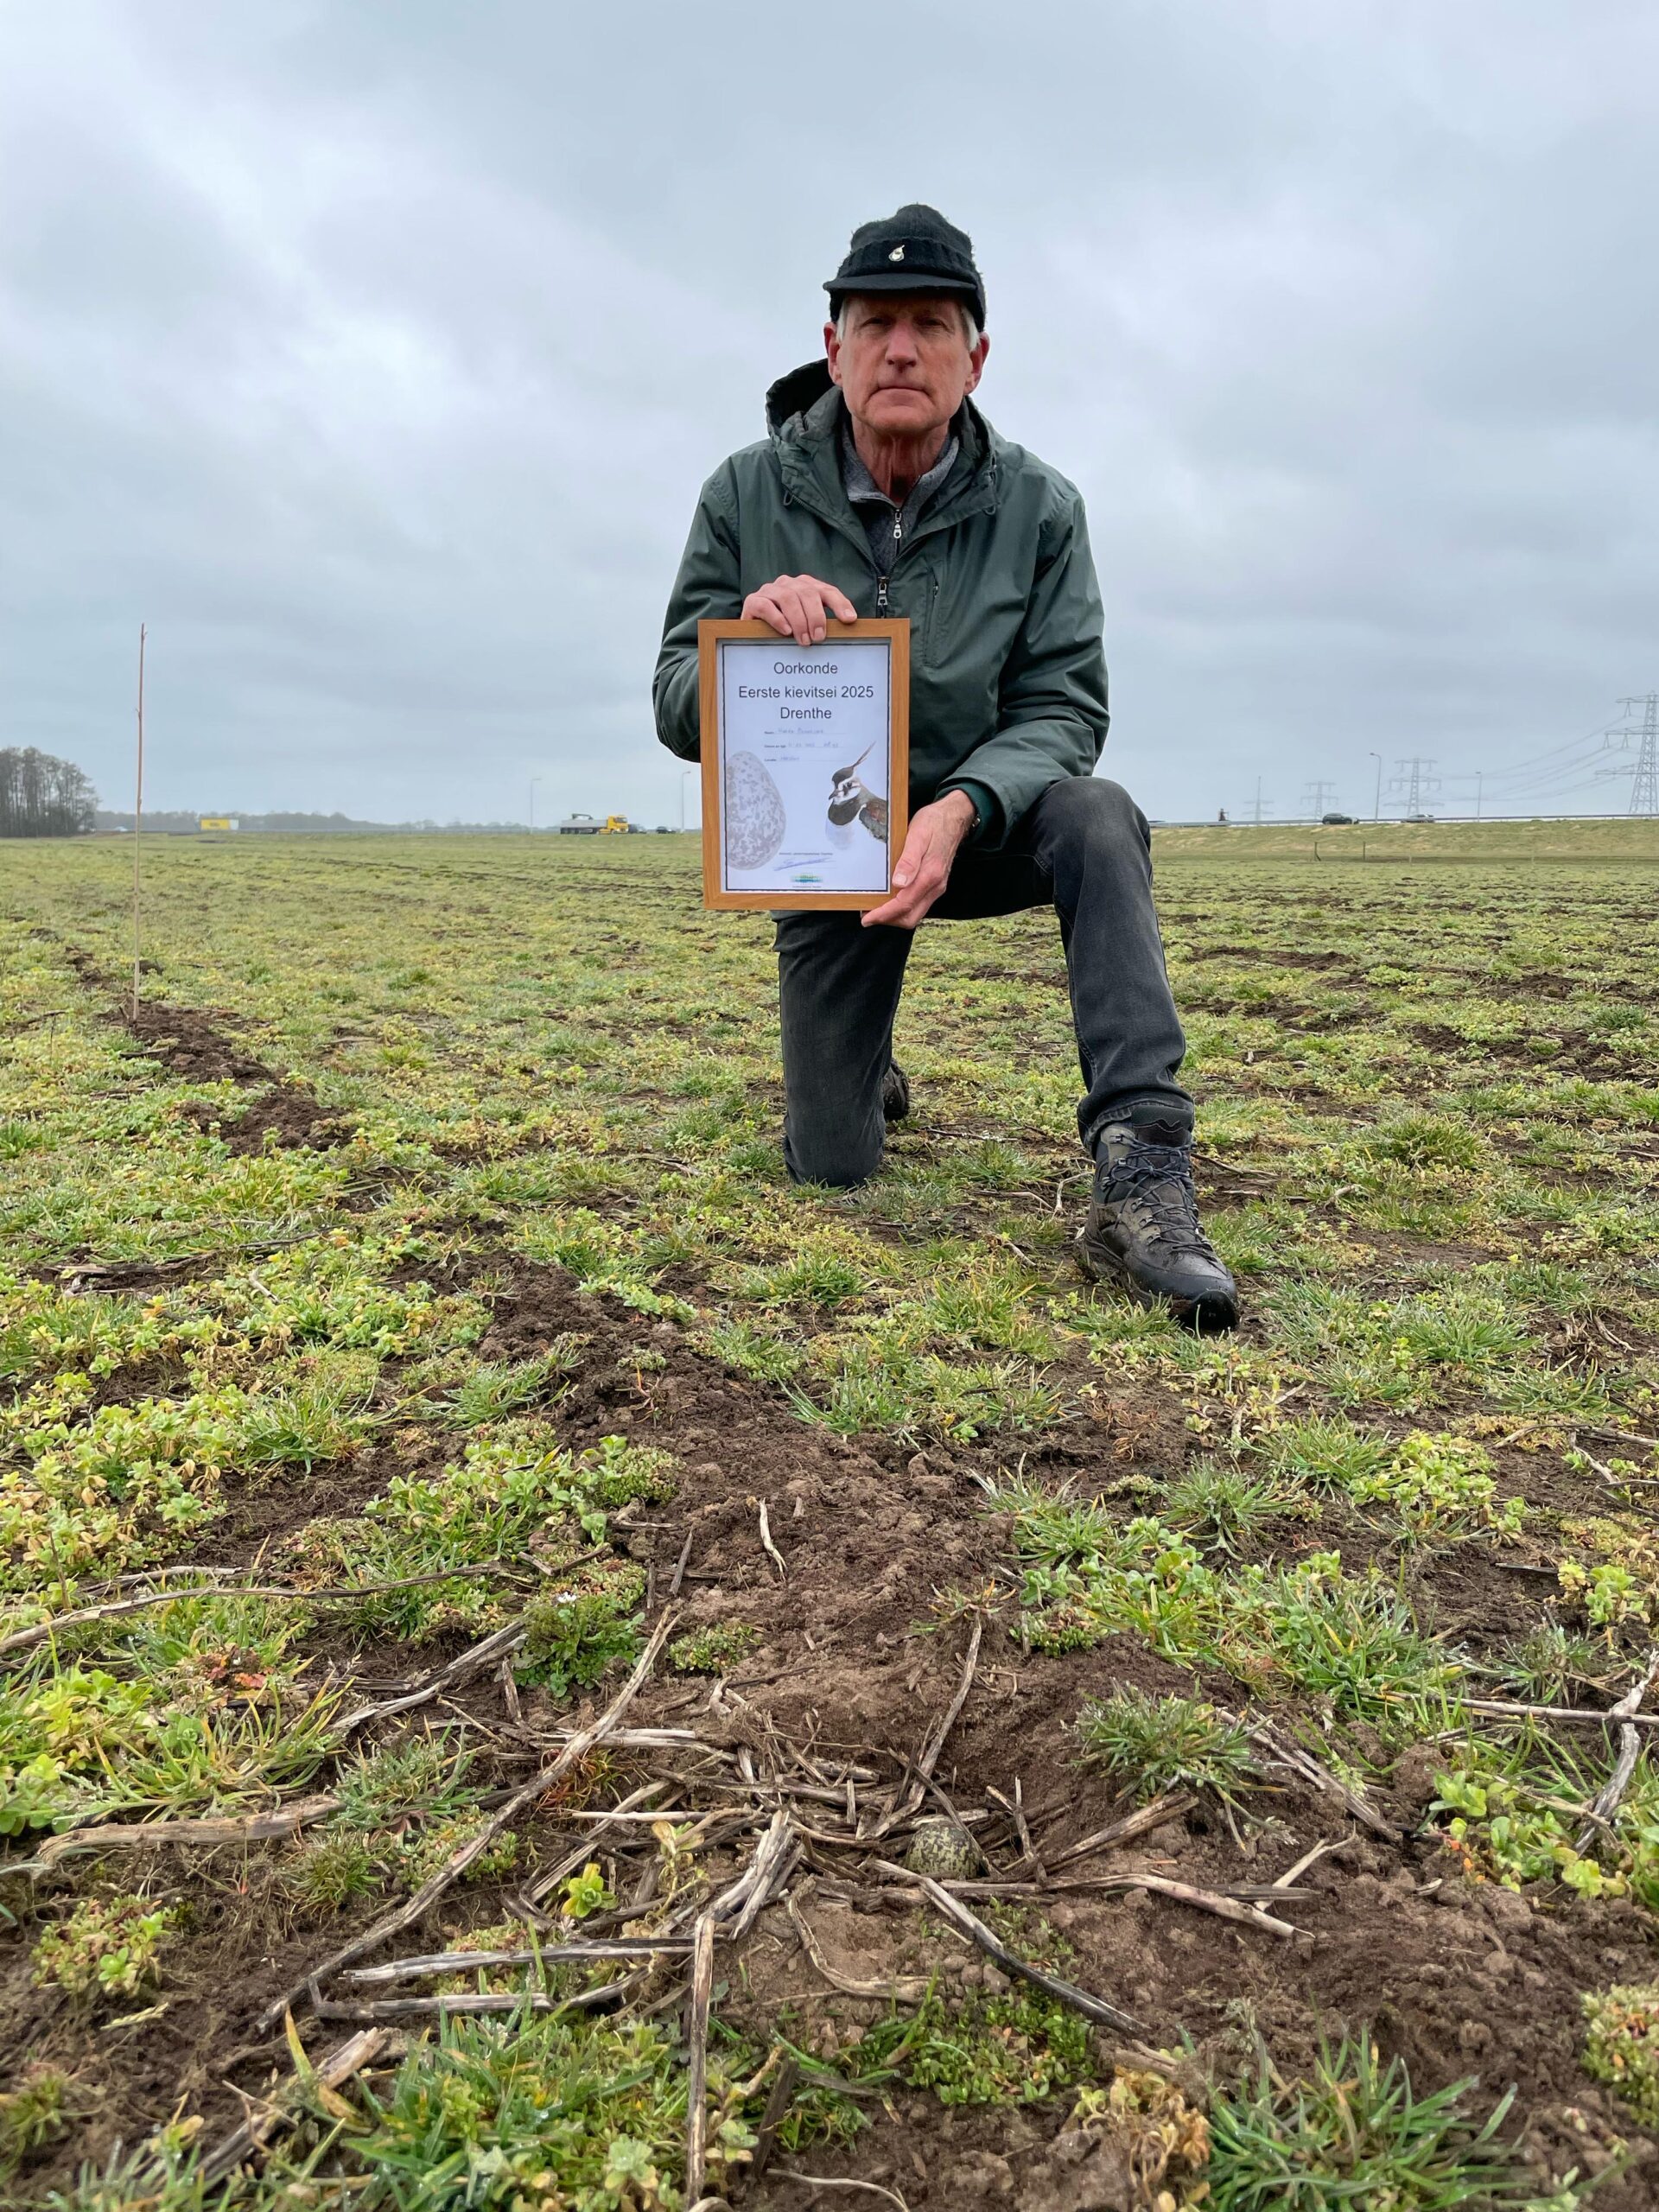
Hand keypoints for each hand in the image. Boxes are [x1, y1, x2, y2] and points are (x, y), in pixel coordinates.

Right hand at [742, 574, 857, 645]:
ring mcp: (769, 590)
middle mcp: (788, 584)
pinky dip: (778, 619)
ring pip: (788, 598)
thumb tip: (847, 627)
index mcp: (805, 586)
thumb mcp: (807, 625)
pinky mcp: (753, 601)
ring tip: (804, 640)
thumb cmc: (785, 630)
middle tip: (819, 638)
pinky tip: (786, 632)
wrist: (751, 633)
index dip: (839, 603)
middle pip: (807, 593)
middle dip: (816, 616)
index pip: (826, 590)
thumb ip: (822, 623)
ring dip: (799, 621)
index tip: (849, 620)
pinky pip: (766, 606)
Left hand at [862, 790, 975, 929]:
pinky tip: (891, 899)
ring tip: (876, 908)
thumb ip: (909, 860)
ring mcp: (936, 887)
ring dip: (895, 915)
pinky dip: (903, 907)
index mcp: (929, 875)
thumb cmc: (934, 823)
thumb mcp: (918, 835)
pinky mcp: (935, 884)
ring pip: (915, 913)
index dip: (884, 915)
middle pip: (910, 917)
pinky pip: (919, 904)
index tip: (867, 918)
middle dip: (888, 920)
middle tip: (868, 915)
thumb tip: (899, 883)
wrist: (954, 817)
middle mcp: (935, 886)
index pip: (904, 905)